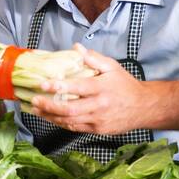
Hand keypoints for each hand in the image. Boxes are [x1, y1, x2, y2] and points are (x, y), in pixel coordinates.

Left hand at [29, 44, 159, 133]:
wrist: (143, 107)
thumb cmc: (126, 86)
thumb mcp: (113, 67)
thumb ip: (94, 59)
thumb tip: (77, 47)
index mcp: (102, 88)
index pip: (77, 87)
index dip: (58, 86)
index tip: (43, 84)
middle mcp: (99, 106)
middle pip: (70, 109)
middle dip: (49, 106)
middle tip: (34, 100)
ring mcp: (97, 120)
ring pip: (70, 121)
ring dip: (50, 116)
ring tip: (36, 110)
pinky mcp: (97, 130)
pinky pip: (75, 128)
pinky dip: (61, 123)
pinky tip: (51, 118)